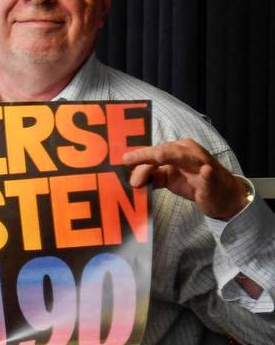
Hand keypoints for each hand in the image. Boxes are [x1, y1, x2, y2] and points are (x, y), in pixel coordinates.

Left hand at [122, 138, 249, 219]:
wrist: (223, 195)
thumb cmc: (194, 183)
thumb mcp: (168, 178)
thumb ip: (152, 176)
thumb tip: (132, 179)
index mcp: (177, 149)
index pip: (154, 151)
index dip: (138, 157)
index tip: (121, 163)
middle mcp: (189, 151)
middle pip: (163, 151)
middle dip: (145, 157)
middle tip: (127, 161)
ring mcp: (202, 163)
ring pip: (183, 157)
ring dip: (168, 157)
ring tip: (156, 157)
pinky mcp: (213, 178)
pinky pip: (209, 174)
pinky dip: (206, 173)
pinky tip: (205, 171)